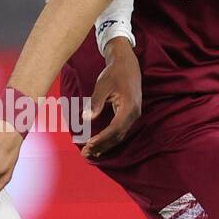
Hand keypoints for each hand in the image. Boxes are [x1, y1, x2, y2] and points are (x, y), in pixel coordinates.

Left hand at [83, 37, 141, 159]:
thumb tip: (86, 118)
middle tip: (85, 153)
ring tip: (89, 153)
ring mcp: (133, 116)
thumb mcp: (102, 85)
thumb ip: (96, 102)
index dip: (102, 138)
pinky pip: (120, 132)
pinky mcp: (129, 116)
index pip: (115, 128)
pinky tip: (98, 146)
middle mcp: (134, 114)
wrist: (127, 64)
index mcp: (129, 106)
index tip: (89, 144)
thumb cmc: (114, 73)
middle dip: (101, 146)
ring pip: (119, 136)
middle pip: (117, 136)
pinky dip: (109, 140)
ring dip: (105, 145)